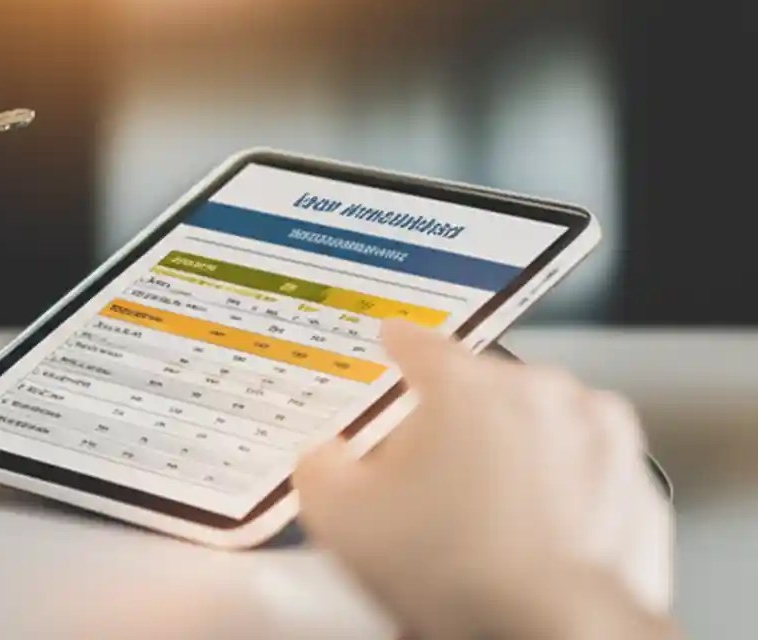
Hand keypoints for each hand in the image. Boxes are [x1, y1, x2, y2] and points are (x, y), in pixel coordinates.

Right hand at [293, 322, 676, 638]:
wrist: (557, 633)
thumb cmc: (456, 572)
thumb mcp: (340, 519)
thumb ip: (318, 467)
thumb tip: (324, 457)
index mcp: (466, 385)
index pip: (420, 345)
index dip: (397, 345)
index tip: (392, 342)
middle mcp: (539, 393)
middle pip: (479, 391)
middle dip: (452, 425)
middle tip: (425, 484)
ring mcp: (599, 436)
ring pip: (537, 426)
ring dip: (512, 453)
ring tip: (483, 517)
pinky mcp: (635, 486)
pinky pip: (583, 475)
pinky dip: (561, 494)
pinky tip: (533, 538)